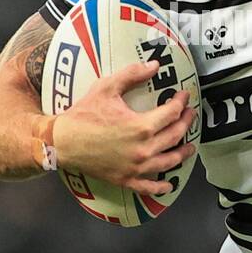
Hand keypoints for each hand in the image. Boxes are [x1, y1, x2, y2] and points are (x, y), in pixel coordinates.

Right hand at [51, 60, 195, 196]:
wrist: (62, 142)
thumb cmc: (84, 114)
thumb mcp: (107, 87)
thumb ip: (132, 75)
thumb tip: (155, 65)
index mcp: (141, 126)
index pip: (172, 113)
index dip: (181, 102)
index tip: (183, 95)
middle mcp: (144, 149)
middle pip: (175, 135)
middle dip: (186, 123)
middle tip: (189, 114)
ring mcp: (136, 167)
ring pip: (169, 162)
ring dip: (182, 153)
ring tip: (190, 146)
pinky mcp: (126, 179)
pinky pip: (148, 187)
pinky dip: (161, 187)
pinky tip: (169, 184)